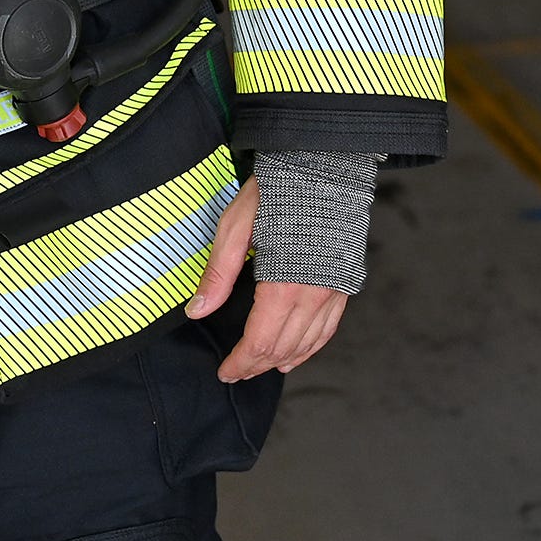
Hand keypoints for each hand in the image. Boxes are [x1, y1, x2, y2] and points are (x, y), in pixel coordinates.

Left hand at [186, 173, 349, 381]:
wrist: (322, 167)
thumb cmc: (275, 192)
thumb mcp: (235, 226)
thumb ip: (218, 273)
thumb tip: (197, 309)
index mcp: (283, 284)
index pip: (259, 341)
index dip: (241, 362)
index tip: (225, 371)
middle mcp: (313, 295)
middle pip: (282, 347)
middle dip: (256, 365)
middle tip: (236, 372)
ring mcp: (333, 291)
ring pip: (307, 343)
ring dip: (282, 360)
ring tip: (260, 367)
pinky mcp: (344, 283)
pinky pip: (328, 328)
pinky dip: (310, 347)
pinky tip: (296, 354)